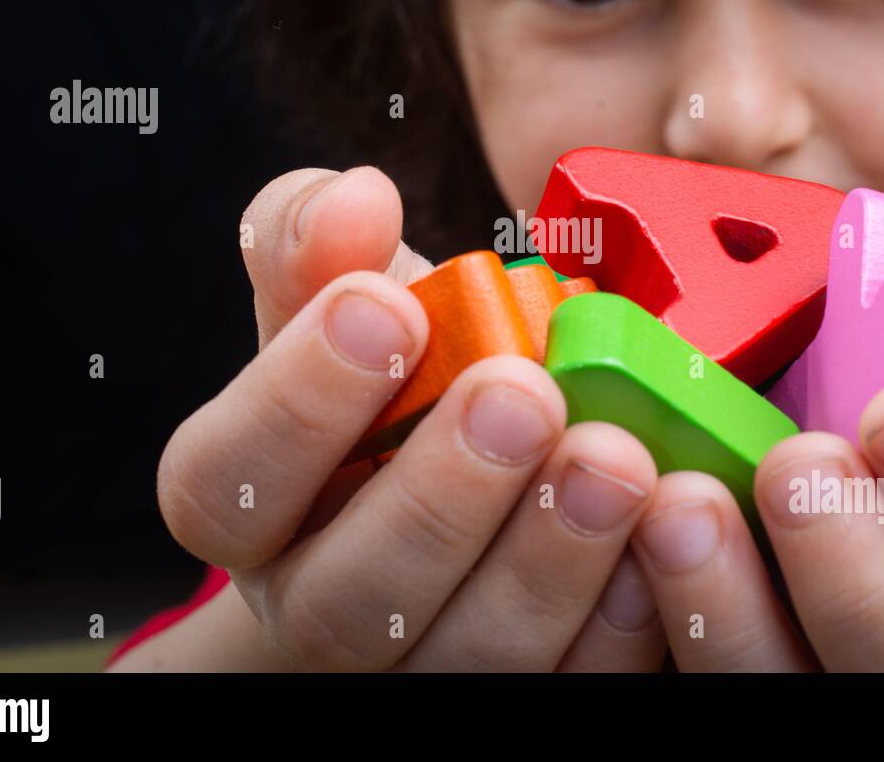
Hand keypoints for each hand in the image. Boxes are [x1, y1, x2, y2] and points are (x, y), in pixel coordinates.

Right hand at [147, 167, 666, 670]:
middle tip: (521, 393)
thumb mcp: (341, 297)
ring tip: (612, 457)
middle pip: (343, 603)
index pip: (223, 480)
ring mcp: (420, 665)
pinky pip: (570, 685)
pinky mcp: (524, 684)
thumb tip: (353, 199)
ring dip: (545, 562)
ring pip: (466, 660)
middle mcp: (320, 603)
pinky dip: (618, 620)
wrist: (457, 482)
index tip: (386, 306)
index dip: (294, 400)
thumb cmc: (390, 381)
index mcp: (252, 502)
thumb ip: (321, 240)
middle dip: (437, 497)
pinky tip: (660, 528)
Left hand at [627, 149, 883, 669]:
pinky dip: (642, 619)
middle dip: (855, 571)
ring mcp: (819, 663)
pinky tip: (602, 537)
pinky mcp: (719, 662)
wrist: (817, 451)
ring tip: (674, 504)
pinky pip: (683, 677)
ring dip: (730, 609)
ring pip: (791, 689)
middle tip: (787, 462)